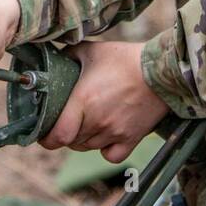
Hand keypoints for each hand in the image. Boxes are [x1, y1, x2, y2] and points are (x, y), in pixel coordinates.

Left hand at [41, 41, 169, 163]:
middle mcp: (97, 121)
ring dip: (83, 139)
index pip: (57, 136)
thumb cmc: (125, 58)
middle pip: (71, 142)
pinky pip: (111, 156)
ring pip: (88, 148)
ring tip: (86, 123)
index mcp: (83, 101)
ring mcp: (115, 132)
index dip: (46, 138)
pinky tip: (105, 136)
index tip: (43, 133)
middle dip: (65, 132)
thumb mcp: (92, 50)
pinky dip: (105, 150)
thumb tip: (54, 58)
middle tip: (66, 119)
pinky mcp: (132, 138)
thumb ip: (69, 55)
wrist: (161, 70)